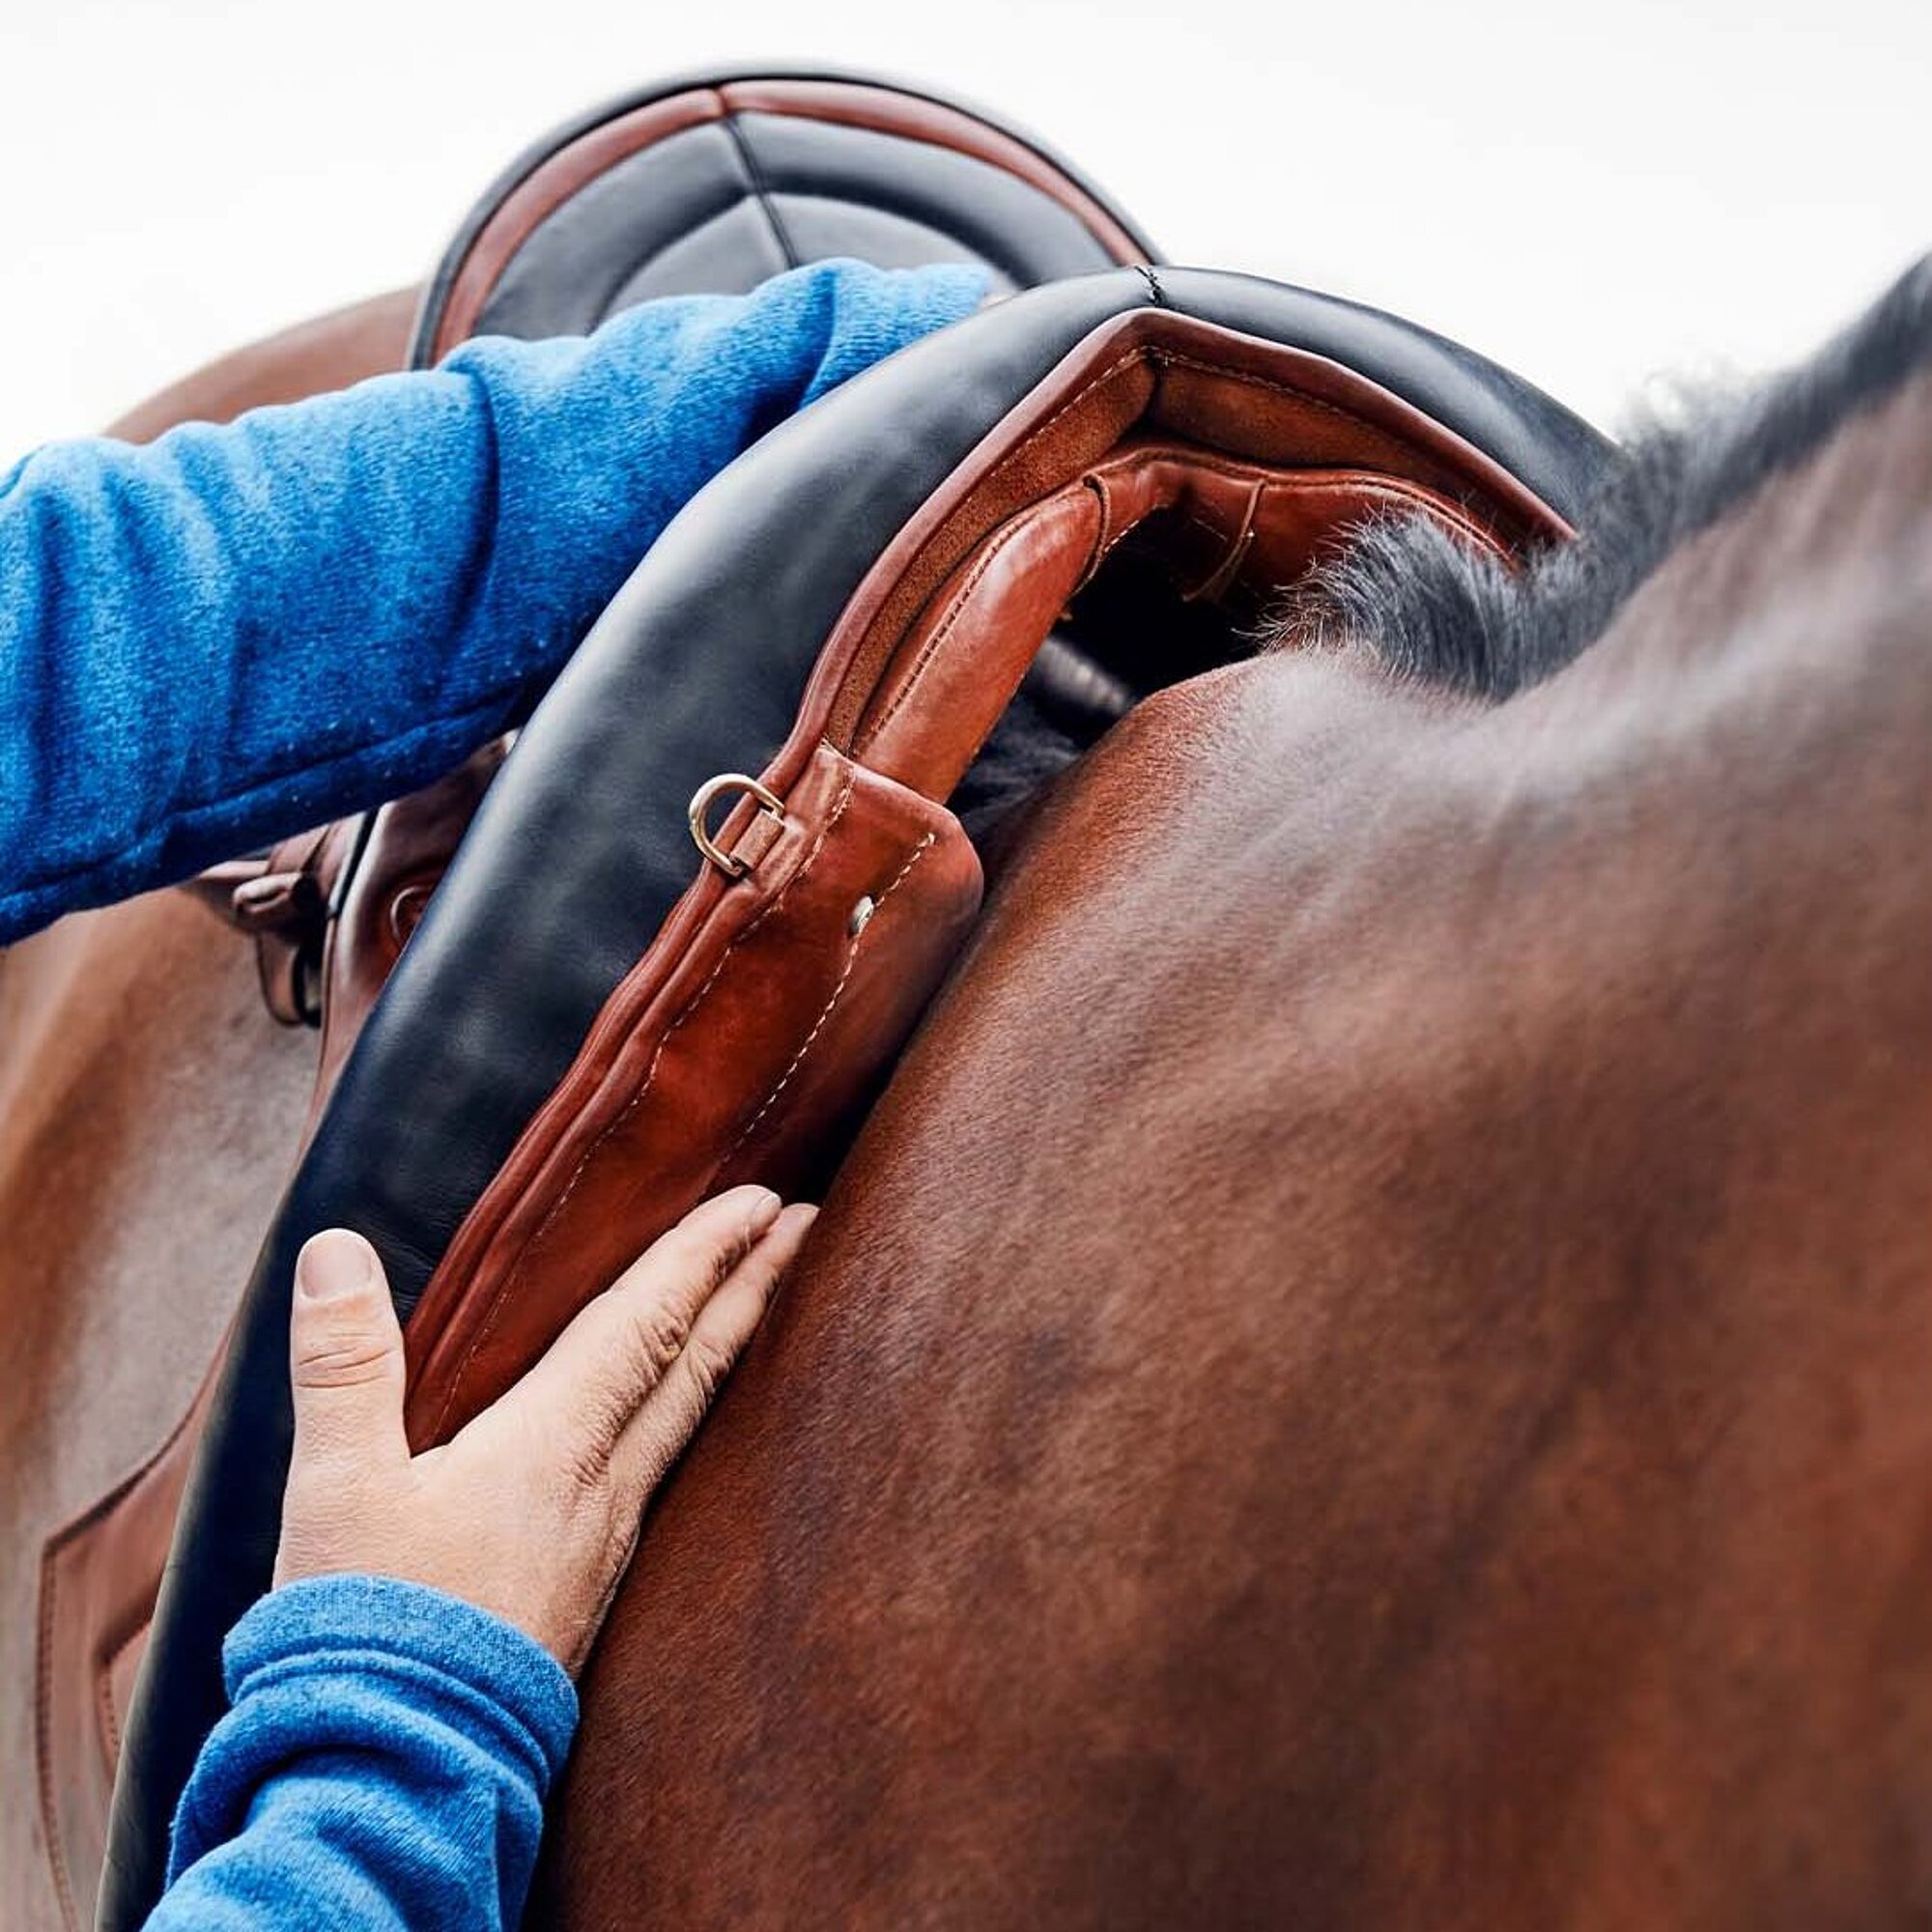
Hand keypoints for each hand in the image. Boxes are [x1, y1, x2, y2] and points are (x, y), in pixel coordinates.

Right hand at [274, 1185, 814, 1673]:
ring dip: (730, 1346)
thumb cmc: (367, 1630)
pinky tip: (682, 1423)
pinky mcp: (593, 1587)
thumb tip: (334, 1248)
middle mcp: (604, 1490)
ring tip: (763, 1300)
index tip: (762, 1202)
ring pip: (689, 1420)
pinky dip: (690, 1415)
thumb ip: (344, 1364)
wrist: (400, 1771)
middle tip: (809, 1225)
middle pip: (696, 1366)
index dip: (702, 1256)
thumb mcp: (337, 1487)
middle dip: (753, 1286)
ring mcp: (608, 1544)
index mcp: (552, 1449)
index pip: (646, 1326)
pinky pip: (664, 1474)